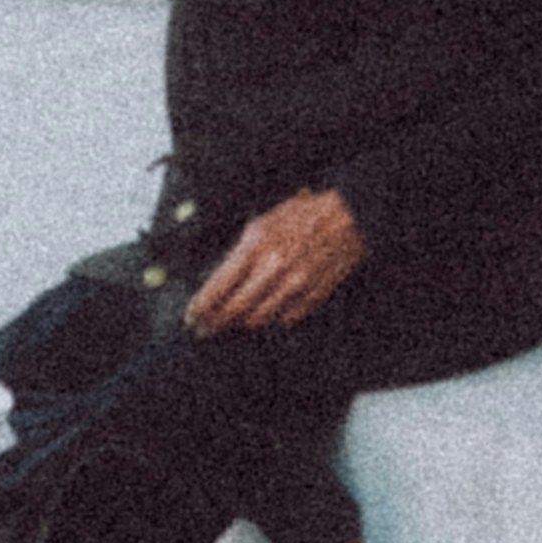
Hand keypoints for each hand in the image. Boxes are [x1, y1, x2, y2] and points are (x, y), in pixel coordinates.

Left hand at [185, 189, 365, 335]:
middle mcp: (273, 268)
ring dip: (242, 322)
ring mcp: (295, 284)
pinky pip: (286, 317)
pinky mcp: (313, 295)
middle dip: (215, 322)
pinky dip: (273, 317)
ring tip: (233, 320)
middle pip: (234, 309)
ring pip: (258, 318)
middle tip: (205, 328)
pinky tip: (267, 311)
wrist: (348, 216)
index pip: (218, 287)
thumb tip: (221, 279)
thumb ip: (240, 252)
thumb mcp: (262, 222)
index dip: (201, 307)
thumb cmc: (305, 214)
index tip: (192, 317)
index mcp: (255, 245)